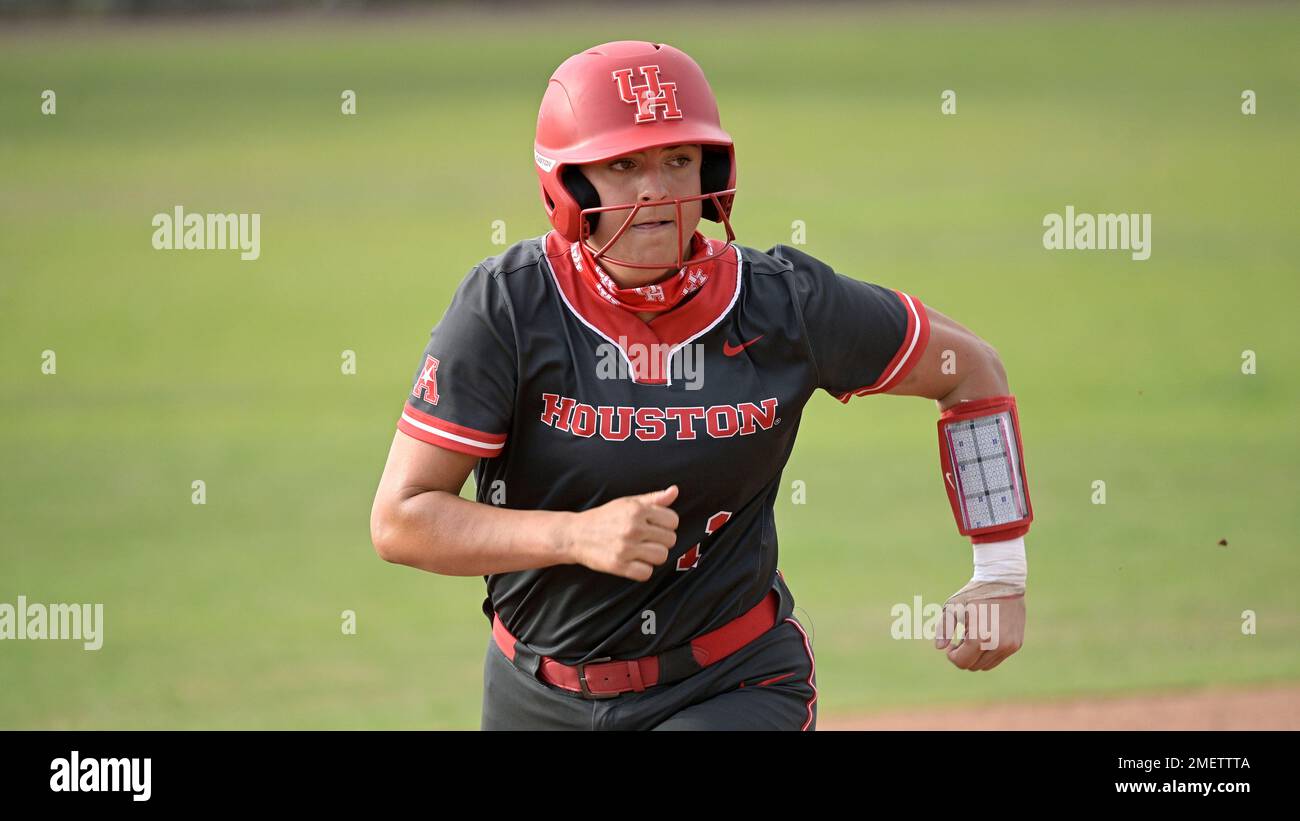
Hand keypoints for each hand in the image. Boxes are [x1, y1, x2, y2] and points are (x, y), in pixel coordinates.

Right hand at [560, 485, 679, 581]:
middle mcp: (632, 527)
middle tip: (646, 540)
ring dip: (653, 556)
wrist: (575, 535)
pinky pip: (646, 573)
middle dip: (661, 541)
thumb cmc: (606, 517)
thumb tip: (675, 490)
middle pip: (670, 540)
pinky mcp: (618, 565)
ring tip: (641, 551)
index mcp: (637, 510)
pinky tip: (634, 562)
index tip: (654, 527)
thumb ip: (653, 498)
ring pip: (661, 556)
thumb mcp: (628, 503)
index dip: (666, 524)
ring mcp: (625, 547)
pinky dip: (643, 570)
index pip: (673, 520)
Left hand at [934, 579, 1024, 670]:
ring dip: (976, 655)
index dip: (952, 655)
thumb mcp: (953, 607)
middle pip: (973, 666)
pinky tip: (985, 634)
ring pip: (986, 665)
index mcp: (979, 637)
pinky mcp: (1016, 644)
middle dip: (964, 655)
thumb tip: (939, 648)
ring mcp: (1009, 646)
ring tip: (973, 635)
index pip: (962, 662)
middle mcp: (997, 645)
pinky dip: (989, 652)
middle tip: (961, 637)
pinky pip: (998, 658)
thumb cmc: (974, 594)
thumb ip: (944, 628)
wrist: (1003, 582)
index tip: (952, 644)